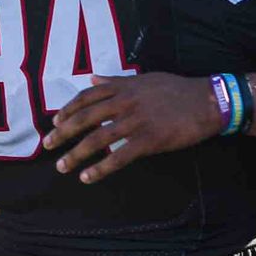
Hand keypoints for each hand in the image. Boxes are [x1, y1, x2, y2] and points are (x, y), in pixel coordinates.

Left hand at [43, 73, 221, 183]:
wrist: (207, 101)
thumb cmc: (178, 89)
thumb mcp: (145, 78)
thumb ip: (117, 80)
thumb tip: (93, 77)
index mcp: (124, 87)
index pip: (87, 97)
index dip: (68, 109)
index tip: (55, 121)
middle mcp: (125, 103)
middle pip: (85, 118)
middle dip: (63, 133)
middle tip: (48, 146)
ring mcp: (136, 122)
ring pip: (97, 139)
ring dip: (76, 154)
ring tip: (62, 166)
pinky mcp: (148, 140)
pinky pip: (119, 157)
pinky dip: (100, 169)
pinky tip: (87, 177)